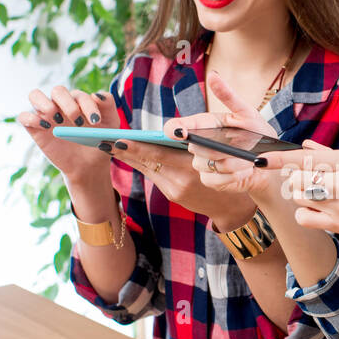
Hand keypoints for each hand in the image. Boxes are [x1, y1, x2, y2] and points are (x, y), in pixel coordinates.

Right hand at [16, 85, 118, 182]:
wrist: (88, 165)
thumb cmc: (98, 141)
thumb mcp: (110, 124)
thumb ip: (108, 105)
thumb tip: (96, 94)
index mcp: (78, 101)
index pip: (79, 94)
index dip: (87, 105)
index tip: (95, 121)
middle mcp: (60, 104)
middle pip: (57, 90)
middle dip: (68, 104)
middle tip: (78, 122)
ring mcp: (46, 115)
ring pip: (35, 95)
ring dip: (45, 103)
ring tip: (58, 119)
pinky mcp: (34, 128)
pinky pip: (24, 116)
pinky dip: (31, 118)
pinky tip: (45, 126)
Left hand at [106, 135, 255, 230]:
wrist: (235, 206)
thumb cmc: (229, 169)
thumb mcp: (215, 153)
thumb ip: (191, 144)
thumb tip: (164, 132)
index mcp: (193, 167)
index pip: (158, 155)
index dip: (136, 147)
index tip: (118, 139)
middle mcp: (182, 181)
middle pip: (147, 162)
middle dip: (125, 151)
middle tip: (103, 141)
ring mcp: (176, 191)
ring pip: (148, 169)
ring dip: (129, 158)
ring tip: (110, 146)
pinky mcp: (174, 196)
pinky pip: (155, 176)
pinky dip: (142, 164)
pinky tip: (129, 156)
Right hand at [178, 71, 286, 205]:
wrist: (268, 160)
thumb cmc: (256, 134)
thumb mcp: (246, 112)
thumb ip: (229, 96)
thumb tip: (213, 75)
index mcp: (204, 125)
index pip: (178, 127)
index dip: (175, 129)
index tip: (177, 132)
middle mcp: (199, 144)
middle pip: (197, 148)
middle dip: (222, 148)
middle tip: (244, 145)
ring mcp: (202, 164)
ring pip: (211, 164)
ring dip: (235, 162)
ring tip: (250, 158)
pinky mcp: (210, 181)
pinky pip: (216, 180)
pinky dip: (235, 175)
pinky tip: (247, 169)